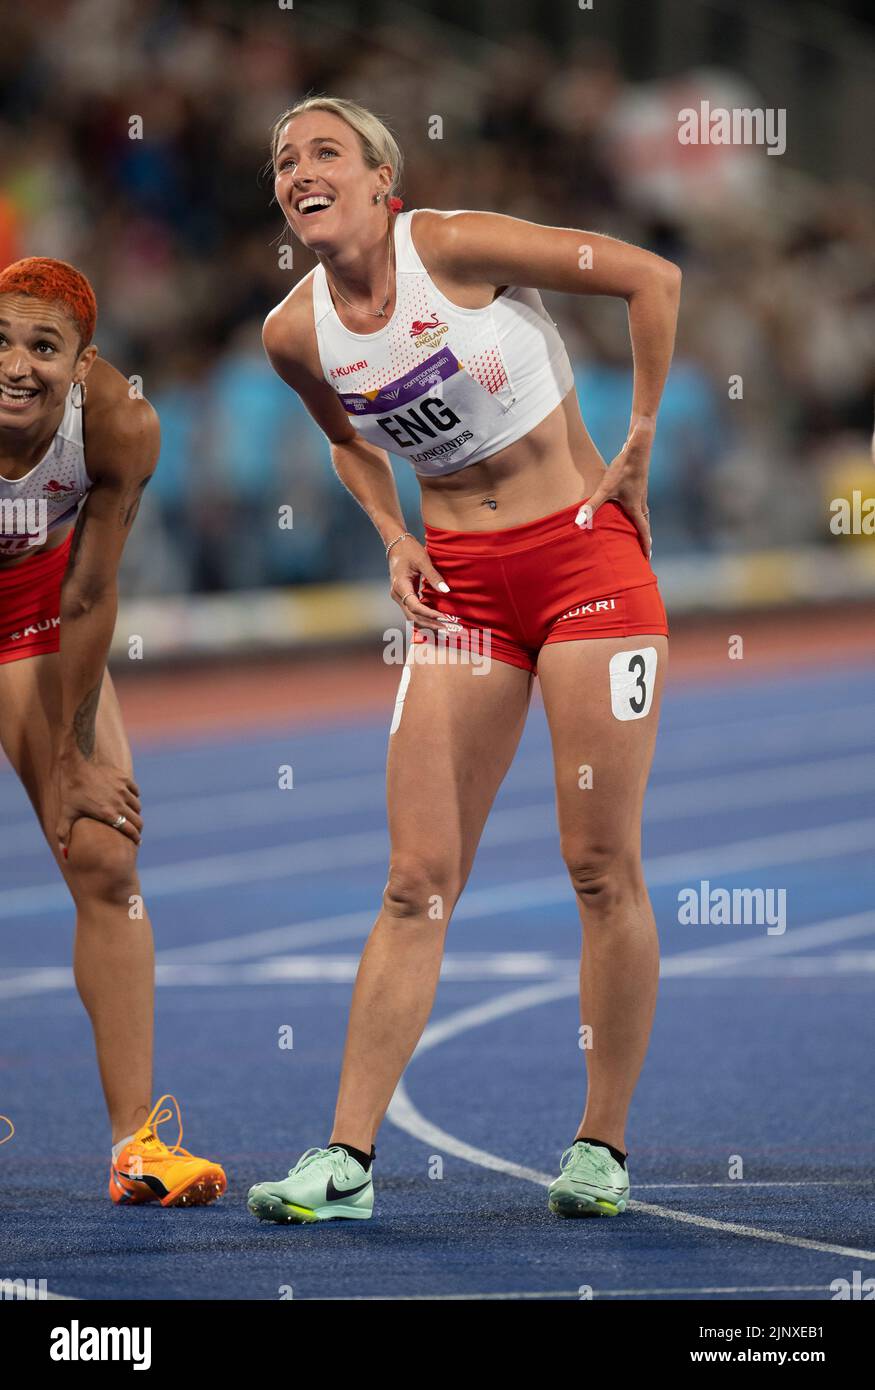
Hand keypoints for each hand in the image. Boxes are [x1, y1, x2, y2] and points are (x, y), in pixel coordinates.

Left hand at [56, 751, 142, 856]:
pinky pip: (135, 792)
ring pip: (137, 806)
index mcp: (108, 814)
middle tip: (135, 832)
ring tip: (130, 816)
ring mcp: (124, 790)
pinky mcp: (125, 779)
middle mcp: (120, 803)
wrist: (80, 762)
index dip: (135, 838)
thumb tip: (64, 854)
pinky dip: (134, 797)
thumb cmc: (72, 790)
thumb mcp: (66, 812)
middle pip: (138, 820)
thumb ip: (64, 834)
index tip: (137, 842)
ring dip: (135, 813)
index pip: (130, 830)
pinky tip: (128, 799)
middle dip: (138, 828)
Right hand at [388, 535, 452, 633]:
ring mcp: (398, 596)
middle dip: (429, 624)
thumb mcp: (423, 560)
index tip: (442, 617)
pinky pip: (412, 610)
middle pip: (412, 616)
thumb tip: (446, 591)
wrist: (396, 544)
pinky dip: (424, 617)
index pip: (414, 606)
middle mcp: (397, 594)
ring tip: (443, 628)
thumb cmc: (409, 550)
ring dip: (426, 623)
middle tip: (446, 629)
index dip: (428, 613)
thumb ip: (434, 576)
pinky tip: (436, 620)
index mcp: (400, 585)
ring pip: (411, 616)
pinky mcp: (403, 596)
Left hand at [578, 419, 654, 559]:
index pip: (643, 531)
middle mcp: (640, 503)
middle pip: (645, 525)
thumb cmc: (622, 469)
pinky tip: (629, 512)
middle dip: (644, 539)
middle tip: (644, 553)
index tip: (646, 558)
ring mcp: (641, 494)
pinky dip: (638, 515)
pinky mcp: (638, 486)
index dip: (644, 546)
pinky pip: (640, 506)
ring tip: (638, 535)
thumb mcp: (605, 489)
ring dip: (642, 526)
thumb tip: (578, 523)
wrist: (638, 449)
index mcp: (635, 507)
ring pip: (643, 515)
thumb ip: (591, 506)